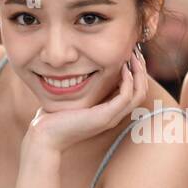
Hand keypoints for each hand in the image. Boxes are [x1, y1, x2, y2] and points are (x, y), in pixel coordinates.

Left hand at [23, 46, 147, 154]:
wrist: (46, 136)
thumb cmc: (53, 117)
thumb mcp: (72, 98)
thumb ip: (81, 86)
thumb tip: (80, 67)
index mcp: (108, 112)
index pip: (133, 91)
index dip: (135, 72)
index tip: (129, 54)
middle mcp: (114, 116)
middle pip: (140, 91)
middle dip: (141, 69)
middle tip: (135, 50)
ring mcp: (111, 117)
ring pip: (138, 94)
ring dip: (138, 72)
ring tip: (133, 55)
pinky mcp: (104, 117)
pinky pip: (125, 97)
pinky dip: (128, 81)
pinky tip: (123, 68)